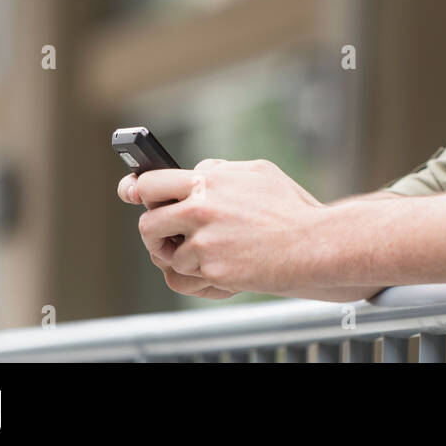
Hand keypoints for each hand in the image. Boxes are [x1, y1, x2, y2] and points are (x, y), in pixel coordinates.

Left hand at [118, 159, 324, 297]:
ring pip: (167, 254)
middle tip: (168, 236)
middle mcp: (201, 209)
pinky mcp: (213, 269)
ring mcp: (205, 242)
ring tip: (205, 253)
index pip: (152, 182)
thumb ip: (222, 169)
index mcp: (209, 180)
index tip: (132, 194)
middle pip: (148, 224)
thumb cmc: (291, 208)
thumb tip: (198, 170)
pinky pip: (187, 276)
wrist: (313, 243)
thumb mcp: (258, 172)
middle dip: (155, 232)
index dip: (138, 190)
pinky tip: (220, 267)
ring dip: (181, 256)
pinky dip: (199, 275)